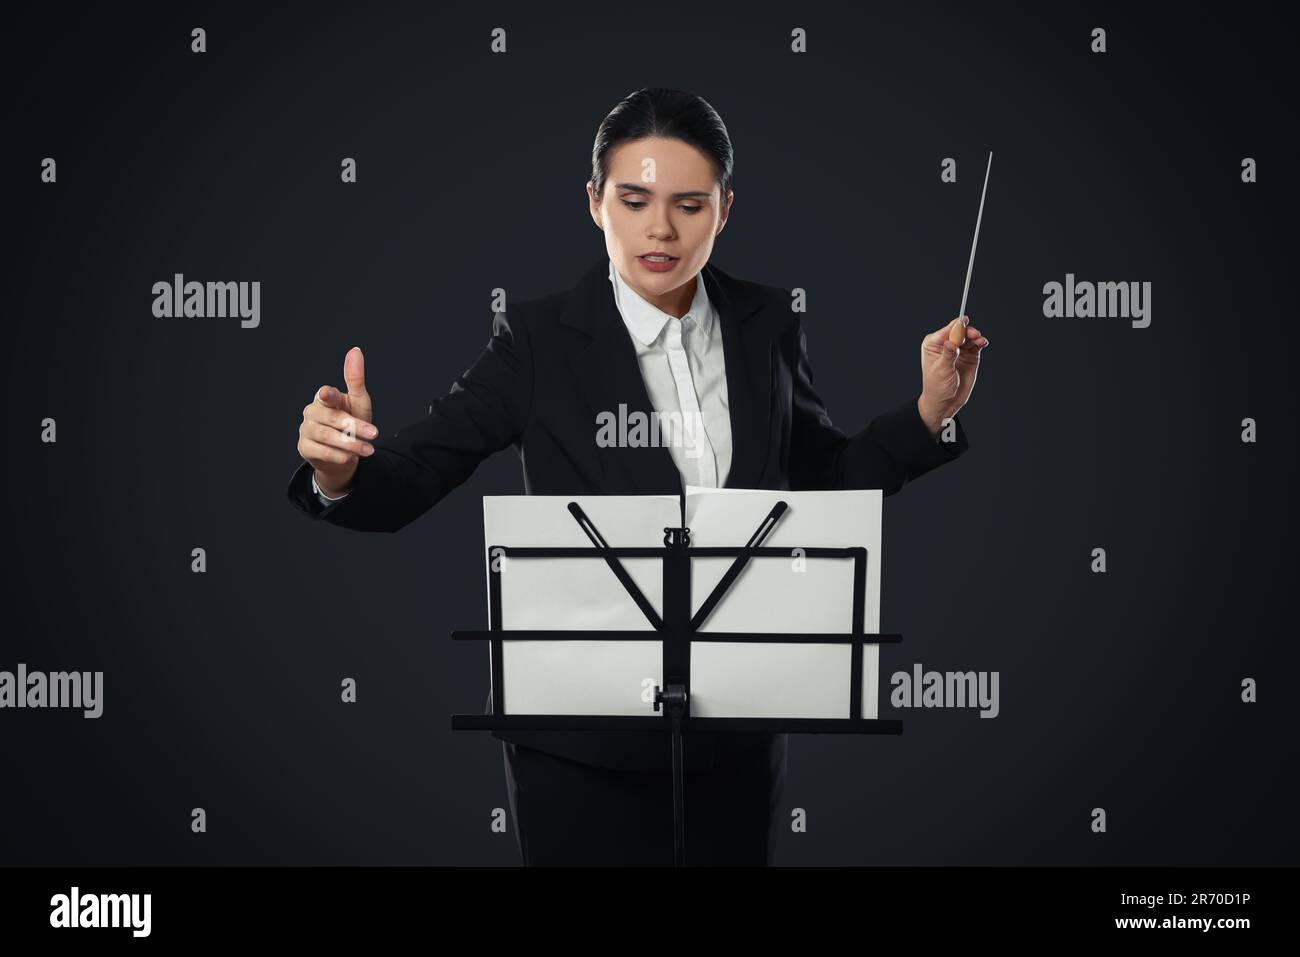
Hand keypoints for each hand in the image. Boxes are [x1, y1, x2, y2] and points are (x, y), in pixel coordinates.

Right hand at [296, 346, 377, 496]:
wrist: (344, 455)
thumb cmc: (352, 423)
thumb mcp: (359, 402)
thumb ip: (355, 379)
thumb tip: (355, 350)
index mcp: (325, 398)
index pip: (327, 395)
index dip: (328, 395)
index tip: (327, 394)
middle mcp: (312, 412)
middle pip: (332, 419)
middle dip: (354, 427)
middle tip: (374, 434)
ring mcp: (306, 430)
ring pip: (326, 436)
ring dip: (350, 444)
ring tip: (368, 450)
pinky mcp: (305, 448)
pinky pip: (321, 452)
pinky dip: (338, 456)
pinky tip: (351, 458)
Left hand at [917, 315, 988, 437]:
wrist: (946, 402)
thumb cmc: (938, 386)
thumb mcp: (942, 370)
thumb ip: (949, 353)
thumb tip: (951, 340)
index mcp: (933, 344)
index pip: (946, 330)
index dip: (956, 326)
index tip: (965, 322)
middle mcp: (946, 343)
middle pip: (959, 331)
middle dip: (967, 331)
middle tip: (974, 335)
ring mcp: (959, 349)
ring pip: (969, 336)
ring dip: (975, 336)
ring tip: (980, 340)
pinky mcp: (969, 355)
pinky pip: (976, 345)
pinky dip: (980, 342)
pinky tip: (982, 342)